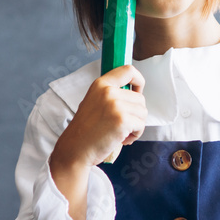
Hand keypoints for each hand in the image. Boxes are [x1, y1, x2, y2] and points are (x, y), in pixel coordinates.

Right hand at [49, 65, 145, 219]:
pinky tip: (121, 139)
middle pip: (140, 98)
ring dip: (135, 125)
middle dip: (135, 114)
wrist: (75, 149)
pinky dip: (135, 135)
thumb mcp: (94, 102)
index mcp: (101, 84)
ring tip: (120, 133)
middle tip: (120, 125)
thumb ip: (111, 94)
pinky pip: (141, 125)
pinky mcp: (122, 120)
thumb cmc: (86, 130)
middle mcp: (108, 91)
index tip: (137, 92)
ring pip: (143, 112)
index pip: (128, 70)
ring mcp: (116, 105)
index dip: (138, 81)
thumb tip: (134, 93)